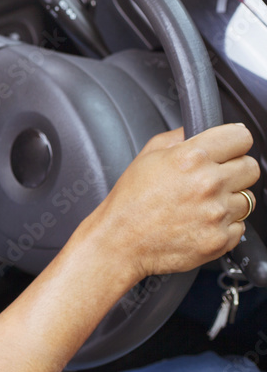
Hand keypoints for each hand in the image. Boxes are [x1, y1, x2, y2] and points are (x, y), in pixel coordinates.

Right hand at [89, 123, 259, 280]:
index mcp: (191, 158)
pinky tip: (201, 222)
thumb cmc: (130, 201)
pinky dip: (224, 225)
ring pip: (248, 198)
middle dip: (235, 170)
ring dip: (230, 200)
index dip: (233, 142)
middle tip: (214, 178)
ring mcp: (217, 214)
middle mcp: (208, 184)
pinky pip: (240, 226)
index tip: (228, 148)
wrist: (120, 241)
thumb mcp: (146, 156)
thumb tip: (199, 130)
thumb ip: (178, 137)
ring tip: (202, 204)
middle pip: (252, 167)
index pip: (242, 137)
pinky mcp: (221, 239)